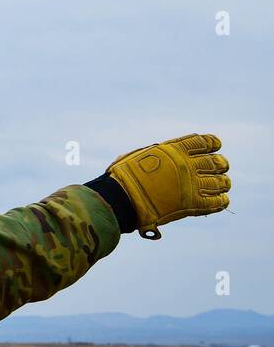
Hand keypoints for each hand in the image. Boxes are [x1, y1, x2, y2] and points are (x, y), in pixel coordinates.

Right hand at [106, 133, 229, 238]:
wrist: (123, 198)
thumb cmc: (125, 176)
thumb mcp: (140, 155)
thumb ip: (157, 153)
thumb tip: (158, 151)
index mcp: (176, 151)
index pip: (205, 141)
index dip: (212, 143)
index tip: (214, 146)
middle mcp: (188, 165)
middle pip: (217, 162)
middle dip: (220, 164)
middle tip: (219, 168)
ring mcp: (193, 185)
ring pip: (221, 182)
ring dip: (223, 183)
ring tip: (221, 185)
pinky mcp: (194, 204)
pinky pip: (217, 202)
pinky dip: (221, 201)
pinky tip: (219, 200)